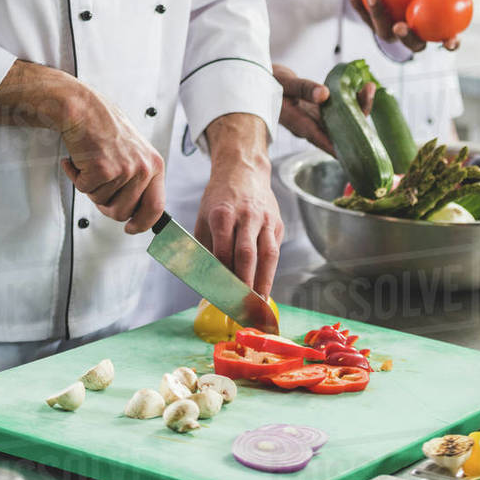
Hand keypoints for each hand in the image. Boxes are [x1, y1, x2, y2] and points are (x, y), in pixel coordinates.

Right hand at [0, 60, 164, 234]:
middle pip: (124, 212)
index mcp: (154, 164)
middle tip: (99, 183)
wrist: (83, 108)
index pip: (156, 207)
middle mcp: (143, 168)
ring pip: (102, 202)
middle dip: (106, 204)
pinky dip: (77, 177)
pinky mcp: (103, 169)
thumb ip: (138, 179)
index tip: (132, 228)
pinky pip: (85, 190)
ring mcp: (124, 169)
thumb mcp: (134, 152)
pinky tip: (80, 159)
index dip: (143, 223)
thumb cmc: (104, 128)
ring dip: (91, 188)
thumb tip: (136, 212)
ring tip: (92, 164)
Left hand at [194, 113, 281, 298]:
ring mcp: (264, 219)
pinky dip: (271, 271)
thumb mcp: (203, 217)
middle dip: (245, 284)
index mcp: (222, 213)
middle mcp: (246, 215)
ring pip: (267, 254)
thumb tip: (203, 282)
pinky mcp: (277, 223)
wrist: (243, 170)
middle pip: (247, 254)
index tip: (220, 298)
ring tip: (259, 306)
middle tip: (242, 309)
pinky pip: (274, 250)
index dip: (222, 277)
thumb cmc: (219, 199)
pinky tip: (265, 288)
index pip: (223, 251)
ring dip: (264, 282)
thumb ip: (204, 247)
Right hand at [274, 64, 373, 153]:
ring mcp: (315, 118)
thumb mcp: (283, 84)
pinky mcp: (319, 110)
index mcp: (298, 123)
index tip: (356, 153)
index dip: (338, 146)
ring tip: (368, 88)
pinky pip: (338, 109)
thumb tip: (325, 94)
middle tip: (367, 96)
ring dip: (356, 106)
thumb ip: (302, 89)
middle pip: (337, 129)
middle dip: (356, 117)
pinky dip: (349, 100)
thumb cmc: (268, 83)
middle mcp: (310, 124)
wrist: (262, 80)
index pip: (321, 137)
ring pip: (341, 119)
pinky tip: (359, 89)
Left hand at [349, 0, 472, 51]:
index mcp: (433, 28)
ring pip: (384, 31)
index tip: (450, 41)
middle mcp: (412, 34)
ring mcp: (391, 31)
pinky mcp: (372, 22)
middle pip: (412, 44)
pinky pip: (364, 15)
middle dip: (406, 38)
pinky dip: (357, 3)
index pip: (447, 40)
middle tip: (399, 26)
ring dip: (377, 15)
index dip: (451, 44)